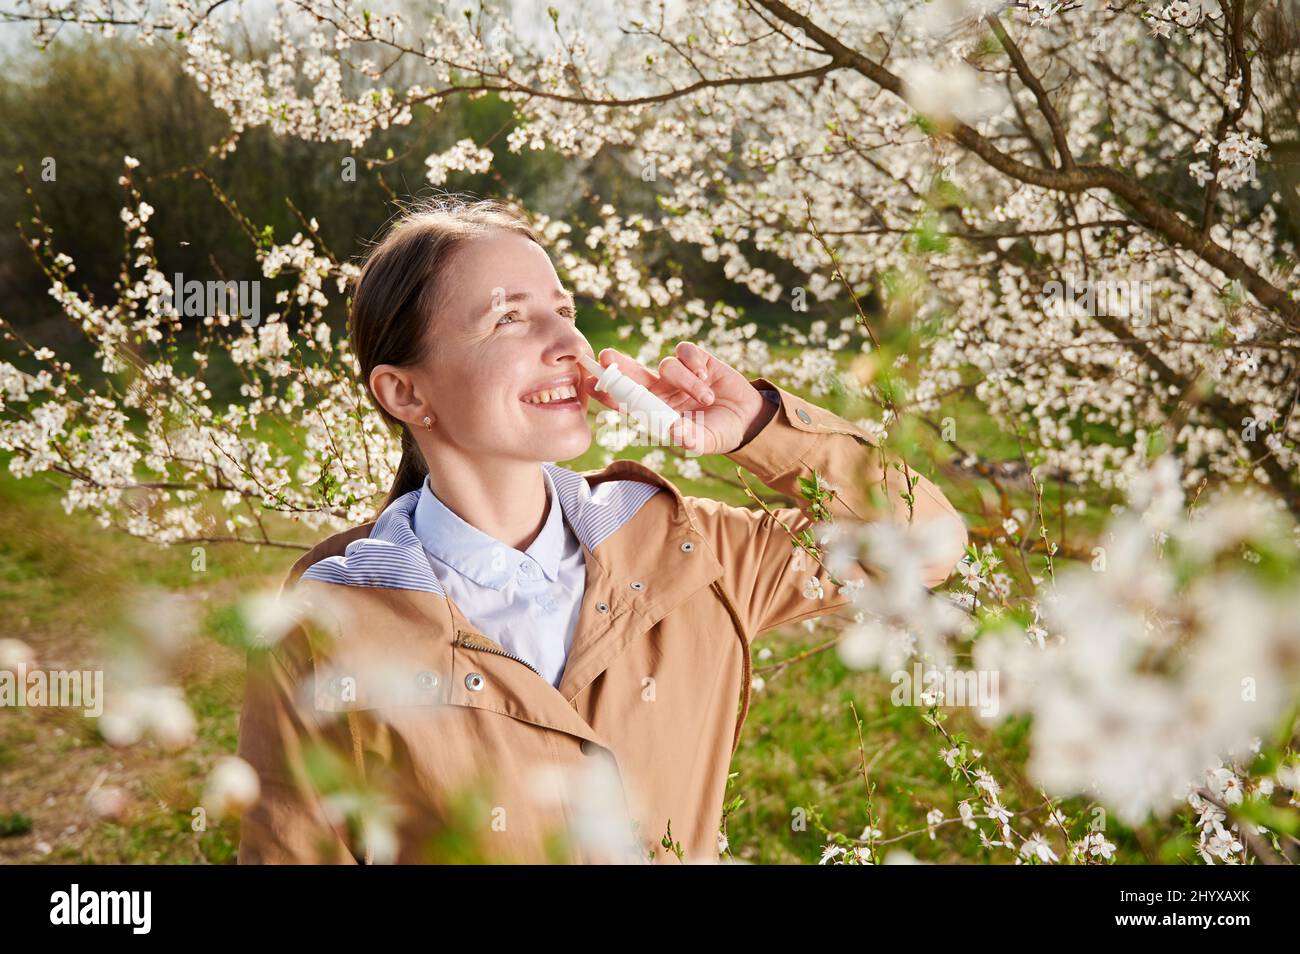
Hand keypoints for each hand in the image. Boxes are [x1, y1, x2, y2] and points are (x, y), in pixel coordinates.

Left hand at [581, 341, 773, 455]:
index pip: (626, 400)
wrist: (747, 418)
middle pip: (634, 374)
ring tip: (707, 399)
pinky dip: (694, 364)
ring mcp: (678, 374)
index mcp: (655, 410)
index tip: (593, 385)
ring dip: (686, 381)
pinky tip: (707, 377)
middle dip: (620, 365)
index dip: (609, 391)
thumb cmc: (719, 433)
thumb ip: (691, 439)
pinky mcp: (696, 359)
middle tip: (607, 357)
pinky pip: (685, 352)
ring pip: (667, 366)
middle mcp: (661, 389)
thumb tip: (675, 432)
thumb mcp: (705, 441)